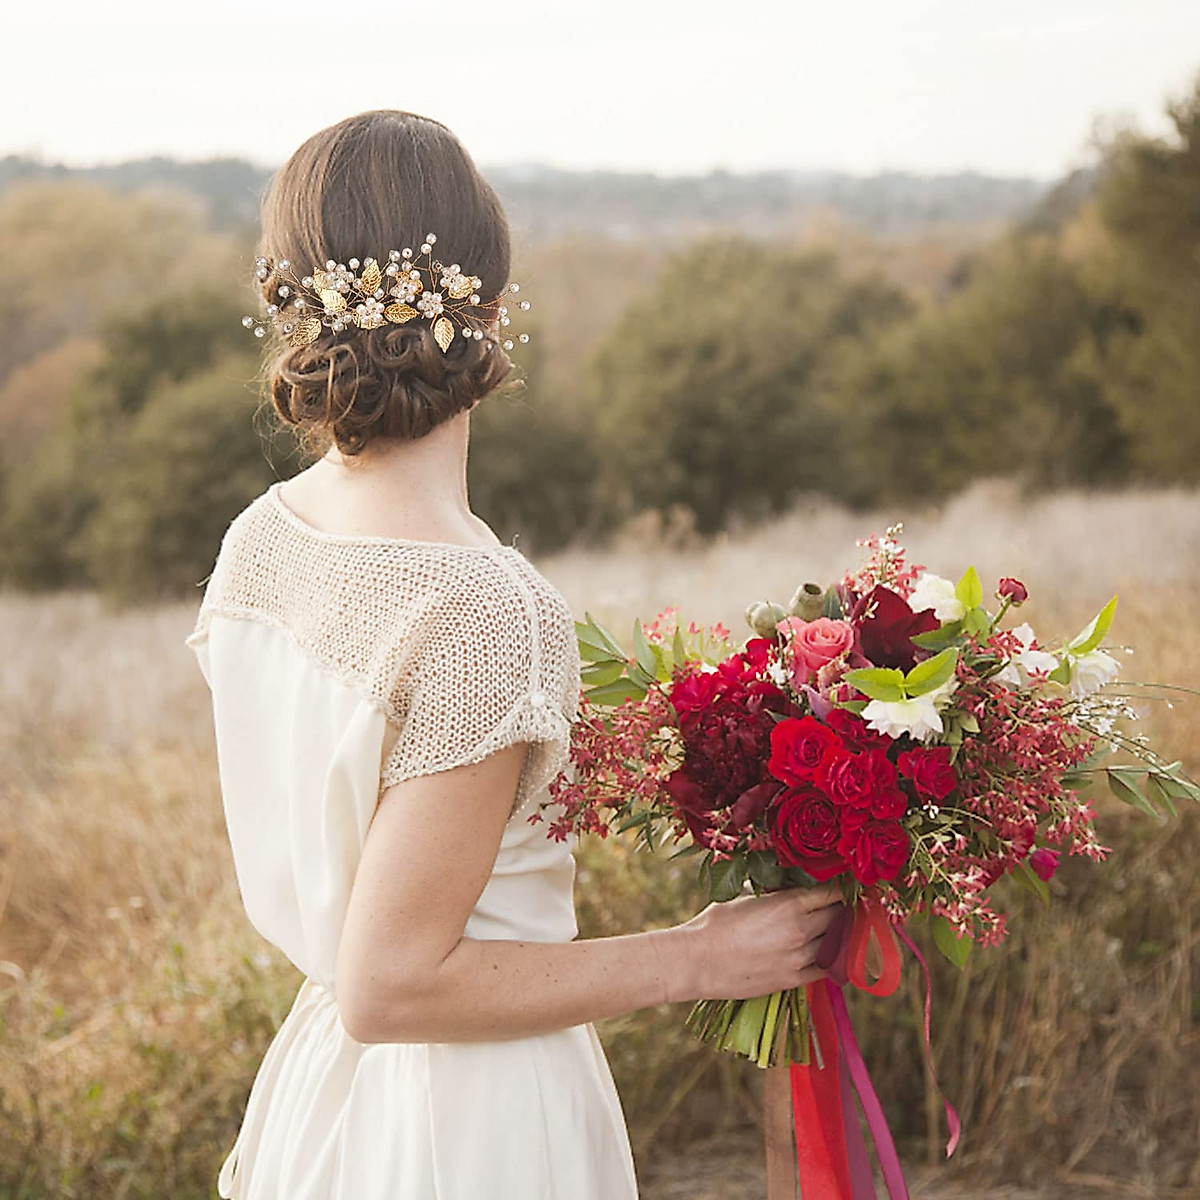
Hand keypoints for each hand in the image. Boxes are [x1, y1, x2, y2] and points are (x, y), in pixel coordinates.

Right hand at [672, 882, 844, 1001]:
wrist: (698, 961)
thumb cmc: (716, 923)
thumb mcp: (746, 894)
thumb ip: (774, 890)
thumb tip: (790, 883)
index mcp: (788, 904)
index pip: (831, 892)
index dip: (838, 887)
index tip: (840, 885)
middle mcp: (800, 931)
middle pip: (838, 916)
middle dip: (839, 908)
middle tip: (837, 904)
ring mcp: (799, 958)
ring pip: (836, 943)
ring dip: (837, 933)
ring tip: (832, 926)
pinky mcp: (794, 980)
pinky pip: (826, 968)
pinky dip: (831, 958)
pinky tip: (828, 951)